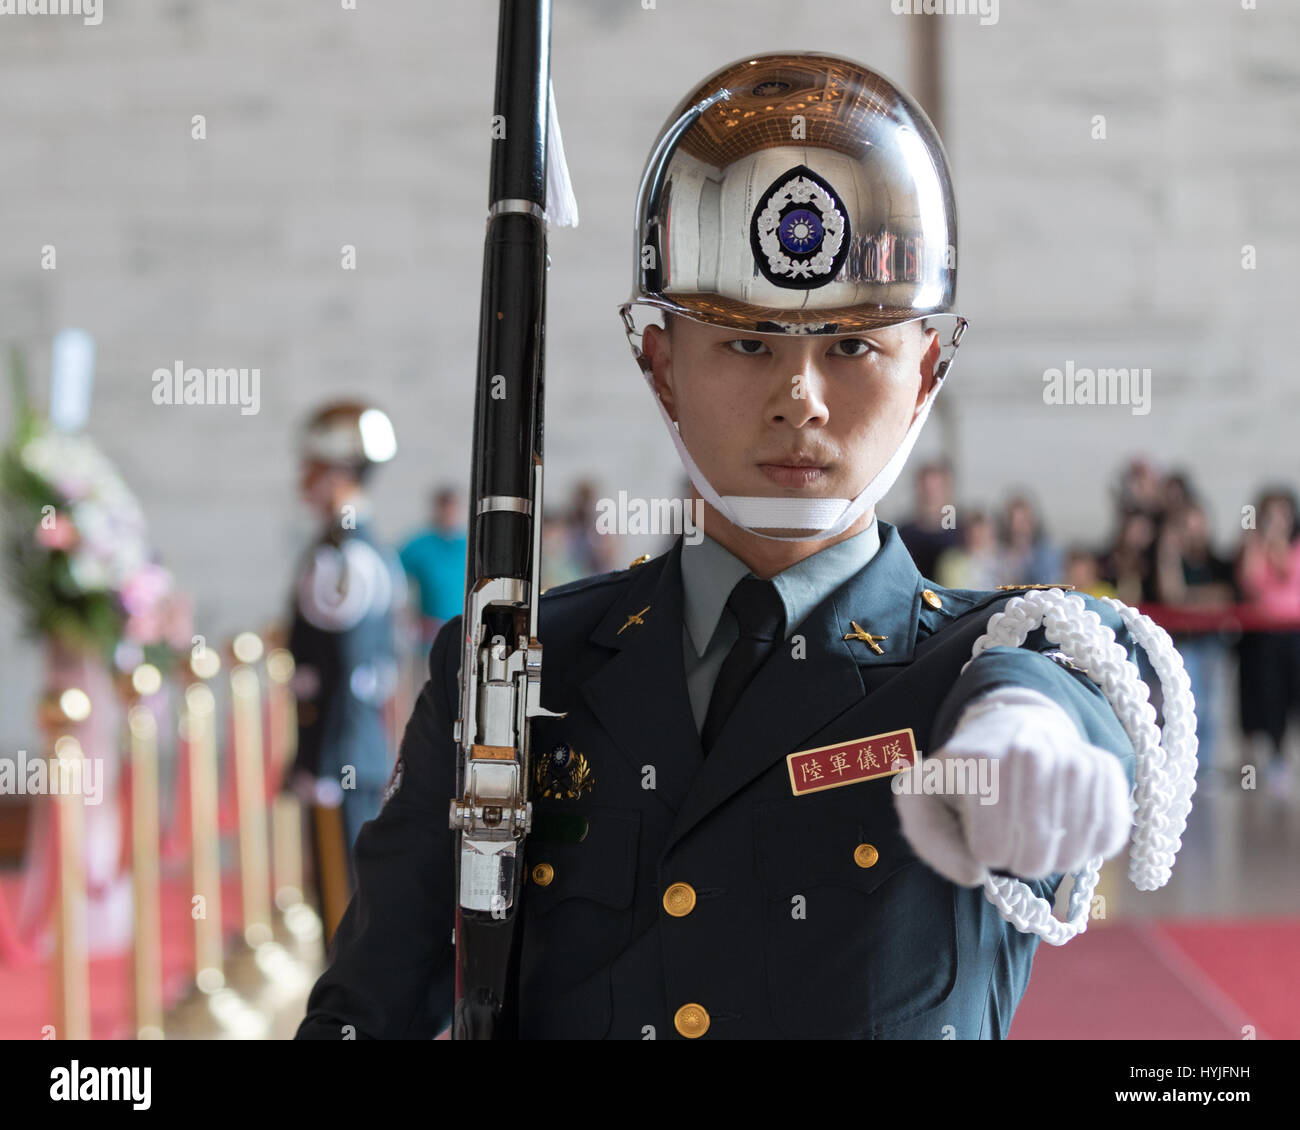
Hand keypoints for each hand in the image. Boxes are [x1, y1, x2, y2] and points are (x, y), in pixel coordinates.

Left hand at [894, 687, 1130, 886]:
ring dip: (1051, 854)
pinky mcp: (1107, 771)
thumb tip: (974, 874)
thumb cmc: (964, 773)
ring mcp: (1075, 761)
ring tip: (1035, 824)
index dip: (982, 850)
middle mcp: (1032, 755)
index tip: (980, 826)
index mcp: (982, 764)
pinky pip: (1107, 840)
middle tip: (1009, 828)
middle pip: (1033, 861)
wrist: (1012, 727)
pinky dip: (1087, 846)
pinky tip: (1066, 822)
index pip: (990, 853)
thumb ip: (928, 839)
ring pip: (1071, 857)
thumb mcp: (923, 797)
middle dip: (1016, 857)